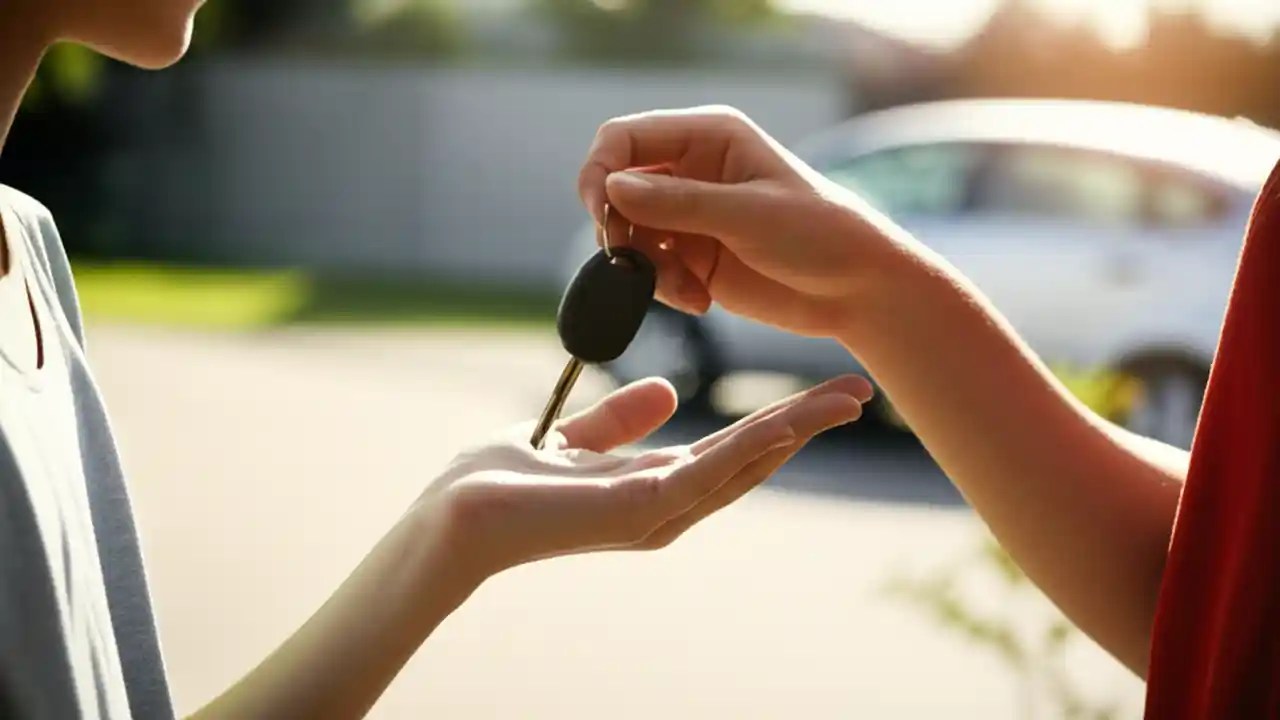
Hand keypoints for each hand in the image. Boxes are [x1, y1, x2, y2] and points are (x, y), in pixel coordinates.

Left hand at [416, 375, 870, 581]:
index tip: (822, 390)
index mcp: (654, 484)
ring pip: (742, 465)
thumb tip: (670, 392)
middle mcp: (667, 506)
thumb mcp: (574, 436)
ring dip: (795, 431)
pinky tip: (784, 422)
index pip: (731, 448)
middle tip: (860, 392)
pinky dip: (749, 447)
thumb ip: (619, 419)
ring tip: (844, 400)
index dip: (780, 420)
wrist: (456, 516)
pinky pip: (706, 473)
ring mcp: (657, 513)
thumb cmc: (502, 482)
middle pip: (752, 460)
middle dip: (807, 425)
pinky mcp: (638, 511)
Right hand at [578, 105, 904, 337]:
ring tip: (687, 291)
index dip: (601, 172)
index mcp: (707, 137)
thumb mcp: (750, 215)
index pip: (624, 138)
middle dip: (618, 229)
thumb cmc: (819, 234)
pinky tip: (701, 301)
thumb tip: (612, 188)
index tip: (605, 214)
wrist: (856, 289)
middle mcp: (690, 170)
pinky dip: (662, 288)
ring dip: (644, 267)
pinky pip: (648, 269)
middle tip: (636, 263)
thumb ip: (680, 202)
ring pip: (627, 234)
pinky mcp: (691, 256)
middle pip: (614, 188)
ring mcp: (688, 215)